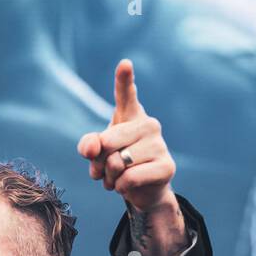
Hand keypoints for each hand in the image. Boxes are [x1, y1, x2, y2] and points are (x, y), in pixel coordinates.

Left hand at [77, 59, 177, 212]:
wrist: (141, 191)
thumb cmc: (118, 165)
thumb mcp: (96, 154)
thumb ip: (88, 145)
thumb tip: (93, 148)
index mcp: (131, 115)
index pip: (126, 94)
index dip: (124, 79)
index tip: (124, 64)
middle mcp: (149, 124)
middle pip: (107, 142)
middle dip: (98, 162)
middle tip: (105, 169)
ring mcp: (160, 144)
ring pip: (117, 163)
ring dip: (109, 178)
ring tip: (117, 178)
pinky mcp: (166, 166)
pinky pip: (129, 178)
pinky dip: (120, 187)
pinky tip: (127, 186)